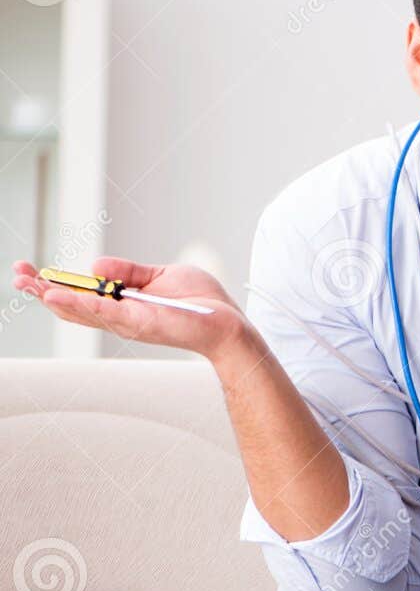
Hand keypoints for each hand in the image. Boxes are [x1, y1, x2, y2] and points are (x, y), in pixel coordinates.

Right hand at [13, 257, 248, 360]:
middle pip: (72, 306)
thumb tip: (94, 266)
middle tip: (17, 275)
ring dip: (53, 297)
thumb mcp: (159, 275)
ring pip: (82, 311)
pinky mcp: (141, 324)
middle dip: (42, 290)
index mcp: (121, 305)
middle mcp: (120, 317)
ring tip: (29, 285)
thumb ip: (127, 271)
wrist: (228, 321)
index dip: (52, 283)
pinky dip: (80, 305)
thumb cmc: (200, 301)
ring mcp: (128, 322)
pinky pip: (105, 313)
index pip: (78, 295)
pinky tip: (57, 297)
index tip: (28, 269)